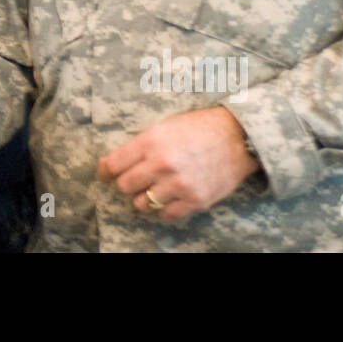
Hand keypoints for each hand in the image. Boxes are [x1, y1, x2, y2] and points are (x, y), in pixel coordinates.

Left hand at [96, 107, 259, 222]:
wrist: (237, 137)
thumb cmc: (198, 127)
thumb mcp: (164, 126)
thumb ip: (140, 144)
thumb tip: (112, 164)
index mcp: (151, 141)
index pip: (113, 165)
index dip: (105, 171)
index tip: (105, 175)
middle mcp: (162, 164)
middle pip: (125, 186)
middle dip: (126, 184)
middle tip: (135, 181)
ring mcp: (178, 184)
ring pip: (142, 204)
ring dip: (144, 199)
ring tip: (153, 190)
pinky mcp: (195, 200)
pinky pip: (166, 215)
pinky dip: (163, 210)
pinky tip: (168, 200)